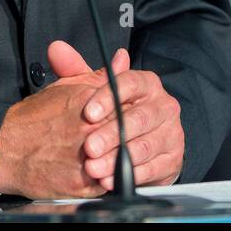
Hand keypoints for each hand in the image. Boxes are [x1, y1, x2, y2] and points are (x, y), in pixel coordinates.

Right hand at [0, 41, 131, 197]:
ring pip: (124, 156)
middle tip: (131, 135)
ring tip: (118, 154)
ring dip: (125, 155)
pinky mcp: (83, 182)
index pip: (130, 101)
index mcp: (89, 101)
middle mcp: (90, 128)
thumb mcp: (66, 87)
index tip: (133, 112)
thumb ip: (99, 75)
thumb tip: (122, 58)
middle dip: (134, 132)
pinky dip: (114, 177)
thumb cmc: (33, 119)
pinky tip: (108, 170)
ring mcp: (87, 156)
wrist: (5, 150)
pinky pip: (112, 181)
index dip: (135, 108)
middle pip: (131, 129)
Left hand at [55, 41, 185, 190]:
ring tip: (94, 168)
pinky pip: (152, 169)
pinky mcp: (173, 159)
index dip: (109, 97)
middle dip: (111, 134)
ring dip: (118, 159)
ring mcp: (171, 132)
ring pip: (144, 146)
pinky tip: (109, 181)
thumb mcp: (93, 91)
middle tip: (89, 147)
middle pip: (138, 117)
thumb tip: (57, 49)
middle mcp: (164, 105)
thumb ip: (75, 71)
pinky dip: (130, 176)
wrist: (142, 146)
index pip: (129, 83)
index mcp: (146, 83)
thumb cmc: (114, 114)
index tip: (88, 113)